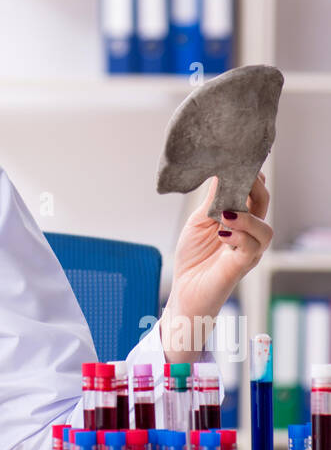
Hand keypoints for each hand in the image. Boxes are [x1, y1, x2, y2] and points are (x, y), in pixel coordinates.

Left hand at [160, 170, 271, 357]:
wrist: (185, 290)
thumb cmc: (193, 256)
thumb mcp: (199, 221)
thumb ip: (212, 200)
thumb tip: (219, 170)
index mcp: (240, 218)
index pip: (253, 193)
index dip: (250, 176)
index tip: (239, 159)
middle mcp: (249, 233)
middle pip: (264, 205)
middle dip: (254, 188)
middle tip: (239, 177)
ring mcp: (248, 251)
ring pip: (265, 229)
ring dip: (247, 217)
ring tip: (226, 213)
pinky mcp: (241, 267)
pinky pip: (251, 249)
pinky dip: (239, 236)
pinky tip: (223, 232)